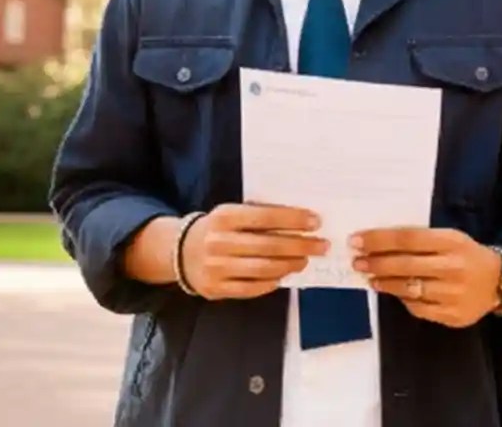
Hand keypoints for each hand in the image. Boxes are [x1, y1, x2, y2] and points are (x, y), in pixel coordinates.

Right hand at [182, 203, 328, 299]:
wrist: (180, 252)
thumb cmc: (217, 229)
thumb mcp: (232, 214)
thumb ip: (259, 216)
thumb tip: (300, 221)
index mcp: (224, 217)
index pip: (265, 217)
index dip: (293, 220)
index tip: (315, 222)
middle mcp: (219, 242)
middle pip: (269, 246)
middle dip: (301, 246)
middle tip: (321, 245)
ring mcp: (216, 267)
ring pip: (263, 269)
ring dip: (290, 265)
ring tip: (304, 260)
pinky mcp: (216, 288)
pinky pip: (251, 288)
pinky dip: (271, 282)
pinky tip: (283, 276)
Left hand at [350, 228, 501, 327]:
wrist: (499, 281)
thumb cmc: (466, 255)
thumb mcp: (449, 238)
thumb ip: (420, 240)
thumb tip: (378, 243)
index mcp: (451, 242)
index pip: (407, 239)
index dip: (379, 240)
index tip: (357, 240)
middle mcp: (452, 268)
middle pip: (405, 265)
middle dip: (376, 263)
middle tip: (357, 262)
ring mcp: (453, 294)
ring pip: (409, 289)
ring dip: (385, 283)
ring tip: (371, 278)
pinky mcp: (452, 315)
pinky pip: (419, 309)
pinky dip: (404, 300)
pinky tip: (395, 292)